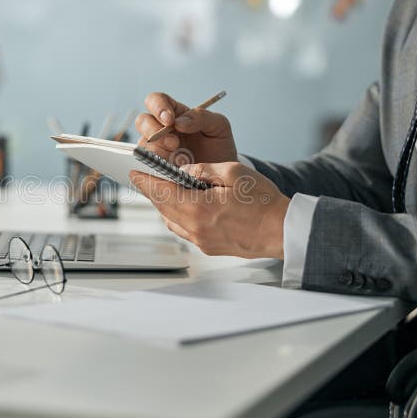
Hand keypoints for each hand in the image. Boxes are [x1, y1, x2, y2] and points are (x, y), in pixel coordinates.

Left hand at [130, 162, 289, 258]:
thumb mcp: (234, 173)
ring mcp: (202, 241)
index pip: (161, 193)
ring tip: (165, 191)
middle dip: (152, 192)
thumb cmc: (263, 202)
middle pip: (162, 208)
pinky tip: (185, 207)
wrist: (282, 230)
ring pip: (172, 221)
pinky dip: (179, 218)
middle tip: (145, 179)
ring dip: (165, 206)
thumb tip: (184, 171)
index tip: (134, 173)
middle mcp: (196, 228)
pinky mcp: (210, 247)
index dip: (145, 182)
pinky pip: (185, 231)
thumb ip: (204, 170)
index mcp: (198, 208)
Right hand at [135, 92, 236, 164]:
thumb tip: (179, 121)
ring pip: (143, 144)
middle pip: (142, 121)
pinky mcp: (155, 166)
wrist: (221, 176)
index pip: (156, 100)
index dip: (158, 107)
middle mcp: (161, 129)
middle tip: (175, 144)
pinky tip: (174, 169)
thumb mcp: (219, 126)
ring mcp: (156, 148)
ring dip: (159, 152)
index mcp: (175, 113)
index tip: (169, 120)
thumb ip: (202, 117)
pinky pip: (147, 163)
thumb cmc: (219, 147)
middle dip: (155, 131)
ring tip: (181, 161)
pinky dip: (159, 166)